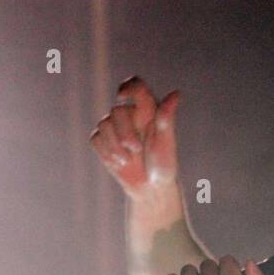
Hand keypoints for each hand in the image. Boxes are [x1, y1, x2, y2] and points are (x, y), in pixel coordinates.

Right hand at [89, 76, 179, 197]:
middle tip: (136, 149)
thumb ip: (166, 118)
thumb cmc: (163, 165)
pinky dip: (107, 153)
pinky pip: (96, 139)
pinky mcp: (103, 141)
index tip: (123, 97)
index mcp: (147, 110)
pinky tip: (119, 163)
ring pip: (104, 124)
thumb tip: (176, 93)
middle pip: (117, 111)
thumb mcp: (166, 143)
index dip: (128, 88)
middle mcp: (130, 115)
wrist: (151, 188)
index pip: (136, 86)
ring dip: (115, 145)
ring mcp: (115, 128)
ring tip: (128, 160)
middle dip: (124, 132)